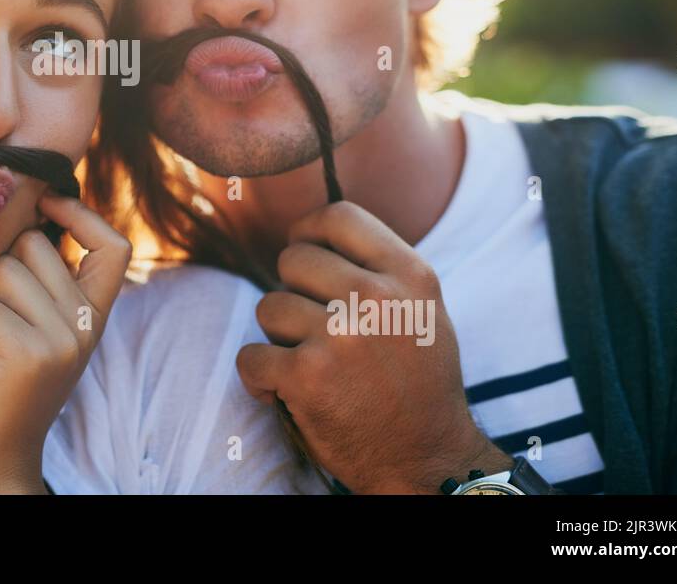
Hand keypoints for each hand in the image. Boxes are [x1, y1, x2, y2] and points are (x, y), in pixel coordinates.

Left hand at [0, 194, 131, 493]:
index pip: (114, 246)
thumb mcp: (34, 336)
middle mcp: (85, 326)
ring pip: (0, 269)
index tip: (48, 202)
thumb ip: (42, 287)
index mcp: (92, 319)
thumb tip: (28, 217)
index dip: (82, 214)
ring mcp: (61, 339)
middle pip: (33, 244)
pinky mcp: (27, 352)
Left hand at [236, 200, 508, 492]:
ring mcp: (340, 337)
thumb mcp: (422, 309)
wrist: (427, 459)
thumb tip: (313, 230)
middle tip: (312, 326)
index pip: (338, 216)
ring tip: (309, 362)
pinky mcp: (307, 376)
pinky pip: (250, 356)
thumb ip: (378, 267)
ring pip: (269, 306)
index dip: (308, 231)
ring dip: (278, 337)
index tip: (304, 254)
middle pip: (294, 259)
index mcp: (409, 276)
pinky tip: (283, 390)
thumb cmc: (418, 382)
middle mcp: (376, 299)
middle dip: (292, 290)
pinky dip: (258, 378)